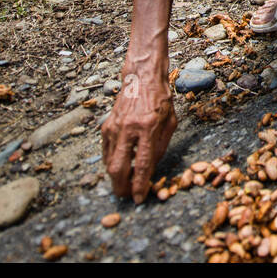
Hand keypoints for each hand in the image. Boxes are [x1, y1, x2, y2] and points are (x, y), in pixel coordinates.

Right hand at [101, 71, 176, 203]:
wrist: (141, 78)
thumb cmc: (160, 100)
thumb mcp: (170, 123)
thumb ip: (160, 148)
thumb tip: (150, 171)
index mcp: (148, 128)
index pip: (142, 164)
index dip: (140, 185)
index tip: (139, 198)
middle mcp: (128, 129)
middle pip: (118, 168)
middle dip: (121, 187)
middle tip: (127, 196)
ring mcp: (114, 127)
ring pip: (109, 162)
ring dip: (116, 177)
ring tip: (125, 183)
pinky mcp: (106, 126)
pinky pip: (107, 152)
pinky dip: (112, 162)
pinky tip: (121, 165)